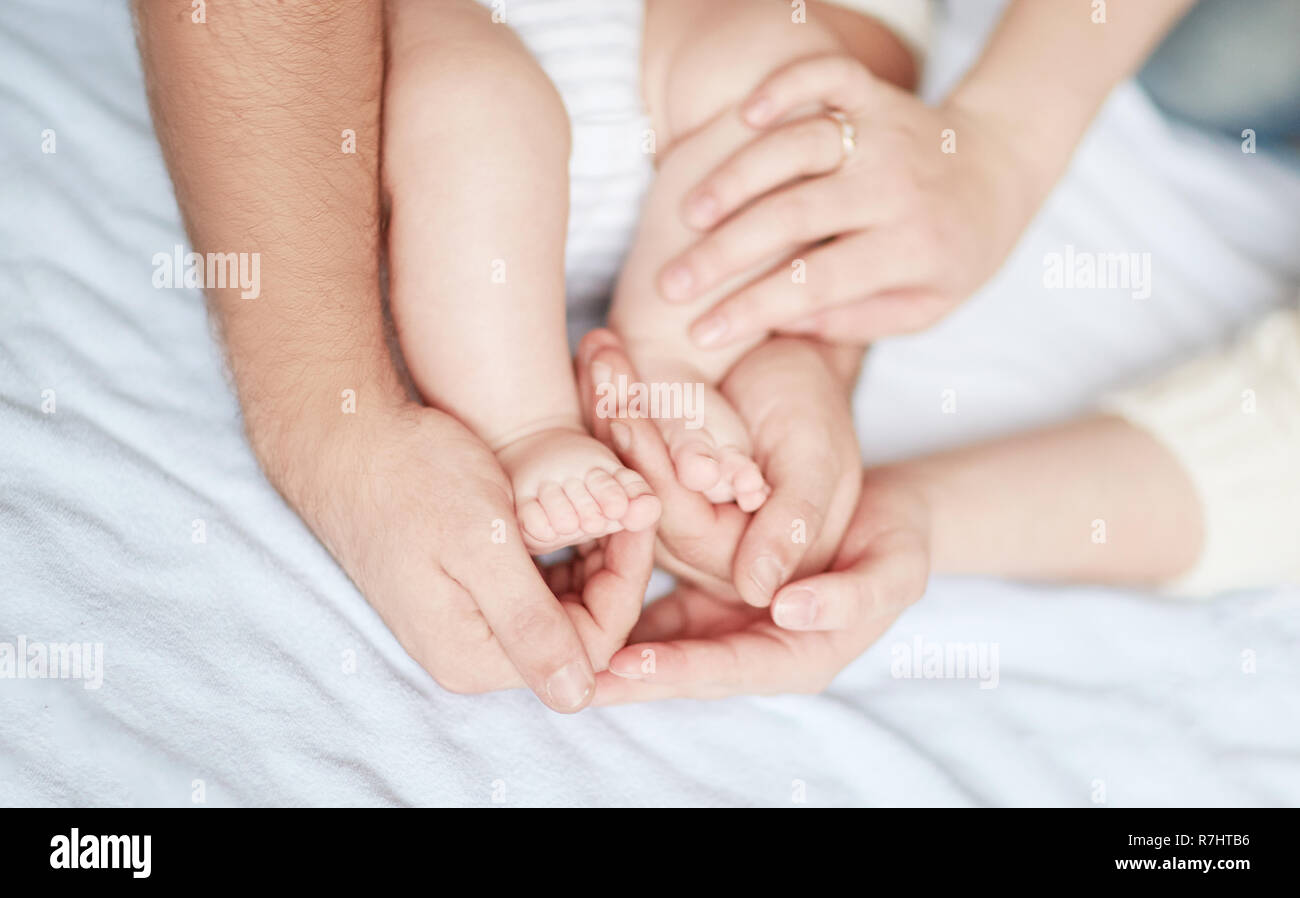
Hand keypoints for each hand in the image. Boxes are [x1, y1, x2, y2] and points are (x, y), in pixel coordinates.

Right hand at [283, 403, 653, 712]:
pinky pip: (537, 581)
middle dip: (613, 568)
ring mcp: (468, 618)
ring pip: (562, 601)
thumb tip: (580, 699)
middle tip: (632, 501)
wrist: (346, 437)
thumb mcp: (481, 545)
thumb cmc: (410, 479)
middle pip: (578, 627)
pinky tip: (573, 506)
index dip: (628, 585)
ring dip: (593, 554)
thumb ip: (530, 624)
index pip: (589, 648)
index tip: (643, 516)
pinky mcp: (466, 586)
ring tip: (609, 496)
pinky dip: (564, 547)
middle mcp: (471, 649)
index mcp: (474, 655)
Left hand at [576, 329, 860, 606]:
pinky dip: (607, 397)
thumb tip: (759, 592)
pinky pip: (619, 445)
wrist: (799, 370)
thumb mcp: (817, 463)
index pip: (686, 527)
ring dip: (606, 405)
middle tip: (606, 369)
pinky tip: (596, 352)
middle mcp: (700, 547)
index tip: (625, 414)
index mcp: (747, 558)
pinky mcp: (648, 478)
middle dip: (621, 429)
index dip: (654, 473)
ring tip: (600, 348)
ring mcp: (668, 512)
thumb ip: (793, 523)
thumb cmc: (817, 412)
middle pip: (643, 497)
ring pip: (623, 468)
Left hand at [592, 466, 931, 701]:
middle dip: (623, 668)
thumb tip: (787, 610)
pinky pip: (654, 596)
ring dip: (608, 633)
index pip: (726, 671)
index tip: (626, 666)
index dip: (676, 670)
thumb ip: (850, 596)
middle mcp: (748, 646)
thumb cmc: (897, 540)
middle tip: (568, 667)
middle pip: (677, 663)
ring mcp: (720, 621)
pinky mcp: (701, 590)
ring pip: (656, 633)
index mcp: (794, 658)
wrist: (880, 507)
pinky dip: (619, 591)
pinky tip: (576, 582)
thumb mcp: (895, 569)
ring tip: (555, 632)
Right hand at [660, 54, 1041, 344]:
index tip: (700, 332)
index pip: (817, 284)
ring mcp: (884, 133)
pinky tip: (742, 115)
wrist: (1003, 166)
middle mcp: (895, 187)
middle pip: (795, 218)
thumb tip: (786, 318)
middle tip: (668, 283)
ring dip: (737, 175)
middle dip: (723, 254)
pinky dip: (786, 85)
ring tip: (686, 212)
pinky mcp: (875, 93)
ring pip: (799, 146)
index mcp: (911, 249)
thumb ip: (859, 319)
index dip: (753, 310)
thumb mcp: (925, 307)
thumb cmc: (955, 252)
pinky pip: (828, 76)